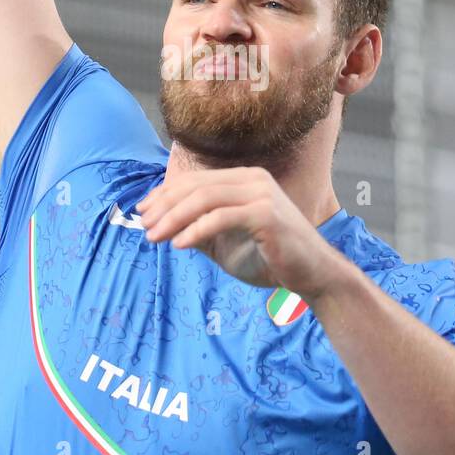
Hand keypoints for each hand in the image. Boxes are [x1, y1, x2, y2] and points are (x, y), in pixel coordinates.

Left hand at [136, 168, 341, 298]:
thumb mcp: (226, 241)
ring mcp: (261, 194)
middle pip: (195, 186)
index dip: (164, 193)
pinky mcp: (266, 214)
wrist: (312, 275)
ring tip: (153, 237)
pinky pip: (220, 218)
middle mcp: (253, 179)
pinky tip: (179, 245)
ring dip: (173, 219)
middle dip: (164, 205)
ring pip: (204, 199)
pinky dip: (195, 231)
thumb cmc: (269, 258)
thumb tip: (163, 225)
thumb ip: (200, 229)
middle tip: (143, 225)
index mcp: (245, 179)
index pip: (195, 180)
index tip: (143, 211)